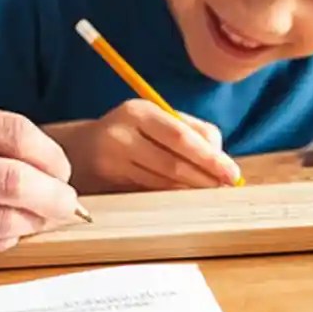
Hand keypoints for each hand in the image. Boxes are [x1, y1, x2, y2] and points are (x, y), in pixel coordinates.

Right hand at [0, 104, 84, 276]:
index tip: (61, 168)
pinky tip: (2, 228)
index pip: (14, 133)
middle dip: (56, 194)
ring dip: (35, 220)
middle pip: (15, 181)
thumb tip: (52, 167)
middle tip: (66, 200)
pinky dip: (7, 237)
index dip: (51, 154)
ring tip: (39, 214)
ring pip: (6, 220)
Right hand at [61, 100, 240, 192]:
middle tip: (226, 188)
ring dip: (191, 191)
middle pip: (173, 162)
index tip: (232, 173)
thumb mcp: (156, 121)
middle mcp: (122, 135)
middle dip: (204, 178)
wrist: (80, 149)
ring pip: (162, 182)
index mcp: (140, 111)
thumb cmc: (131, 133)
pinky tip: (187, 200)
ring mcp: (112, 161)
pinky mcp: (108, 184)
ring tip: (211, 194)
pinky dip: (173, 197)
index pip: (181, 137)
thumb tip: (221, 157)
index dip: (210, 157)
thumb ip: (192, 131)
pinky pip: (149, 193)